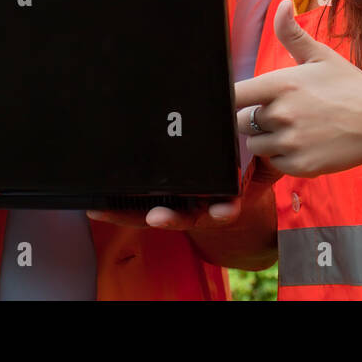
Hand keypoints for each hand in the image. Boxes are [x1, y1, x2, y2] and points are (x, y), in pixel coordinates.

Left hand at [86, 152, 284, 230]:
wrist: (233, 177)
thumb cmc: (246, 170)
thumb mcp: (261, 166)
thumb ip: (263, 159)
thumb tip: (265, 144)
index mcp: (225, 197)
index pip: (225, 206)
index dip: (223, 208)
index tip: (223, 209)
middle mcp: (199, 206)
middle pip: (183, 215)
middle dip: (169, 218)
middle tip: (157, 217)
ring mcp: (177, 205)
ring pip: (153, 213)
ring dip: (130, 214)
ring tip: (107, 211)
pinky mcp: (159, 199)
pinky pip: (136, 205)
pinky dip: (116, 207)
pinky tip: (95, 206)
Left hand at [234, 0, 361, 177]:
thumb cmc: (350, 88)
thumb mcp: (321, 56)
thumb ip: (293, 34)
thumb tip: (282, 5)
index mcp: (282, 85)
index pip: (234, 96)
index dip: (230, 99)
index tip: (236, 100)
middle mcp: (282, 114)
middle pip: (243, 122)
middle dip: (256, 118)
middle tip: (283, 113)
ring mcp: (290, 142)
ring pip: (257, 145)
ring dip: (269, 139)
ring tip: (297, 129)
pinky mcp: (300, 165)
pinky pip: (276, 163)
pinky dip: (285, 157)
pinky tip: (306, 144)